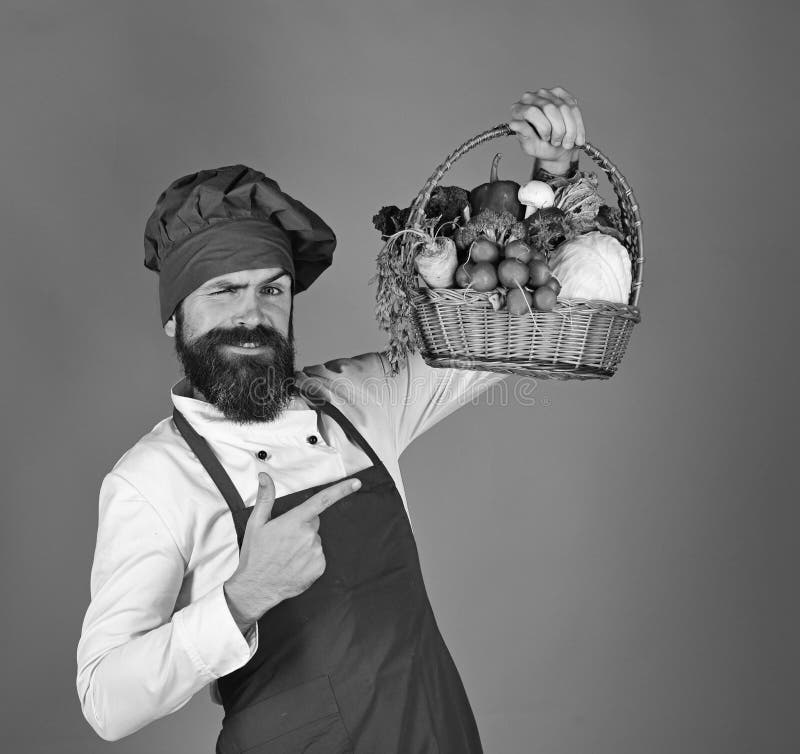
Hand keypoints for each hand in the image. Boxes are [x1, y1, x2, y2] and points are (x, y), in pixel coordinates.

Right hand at [224, 472, 360, 629]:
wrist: (256, 587)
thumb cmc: (255, 555)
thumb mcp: (256, 523)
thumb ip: (265, 497)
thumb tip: (264, 477)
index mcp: (294, 521)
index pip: (322, 500)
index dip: (341, 490)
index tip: (356, 483)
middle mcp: (308, 535)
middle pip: (313, 523)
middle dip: (302, 527)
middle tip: (284, 540)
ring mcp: (315, 552)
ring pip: (315, 540)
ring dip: (304, 544)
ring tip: (286, 555)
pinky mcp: (319, 567)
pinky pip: (318, 556)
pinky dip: (308, 559)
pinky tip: (293, 564)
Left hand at [509, 87, 585, 165]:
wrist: (555, 148)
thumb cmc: (539, 146)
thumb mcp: (529, 145)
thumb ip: (523, 134)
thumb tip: (513, 124)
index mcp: (519, 109)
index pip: (532, 112)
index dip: (543, 127)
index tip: (546, 139)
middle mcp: (531, 97)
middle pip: (550, 108)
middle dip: (558, 129)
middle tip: (557, 142)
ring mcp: (546, 93)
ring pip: (565, 107)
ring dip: (570, 129)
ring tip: (566, 142)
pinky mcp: (560, 94)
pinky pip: (574, 108)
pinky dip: (577, 125)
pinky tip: (576, 137)